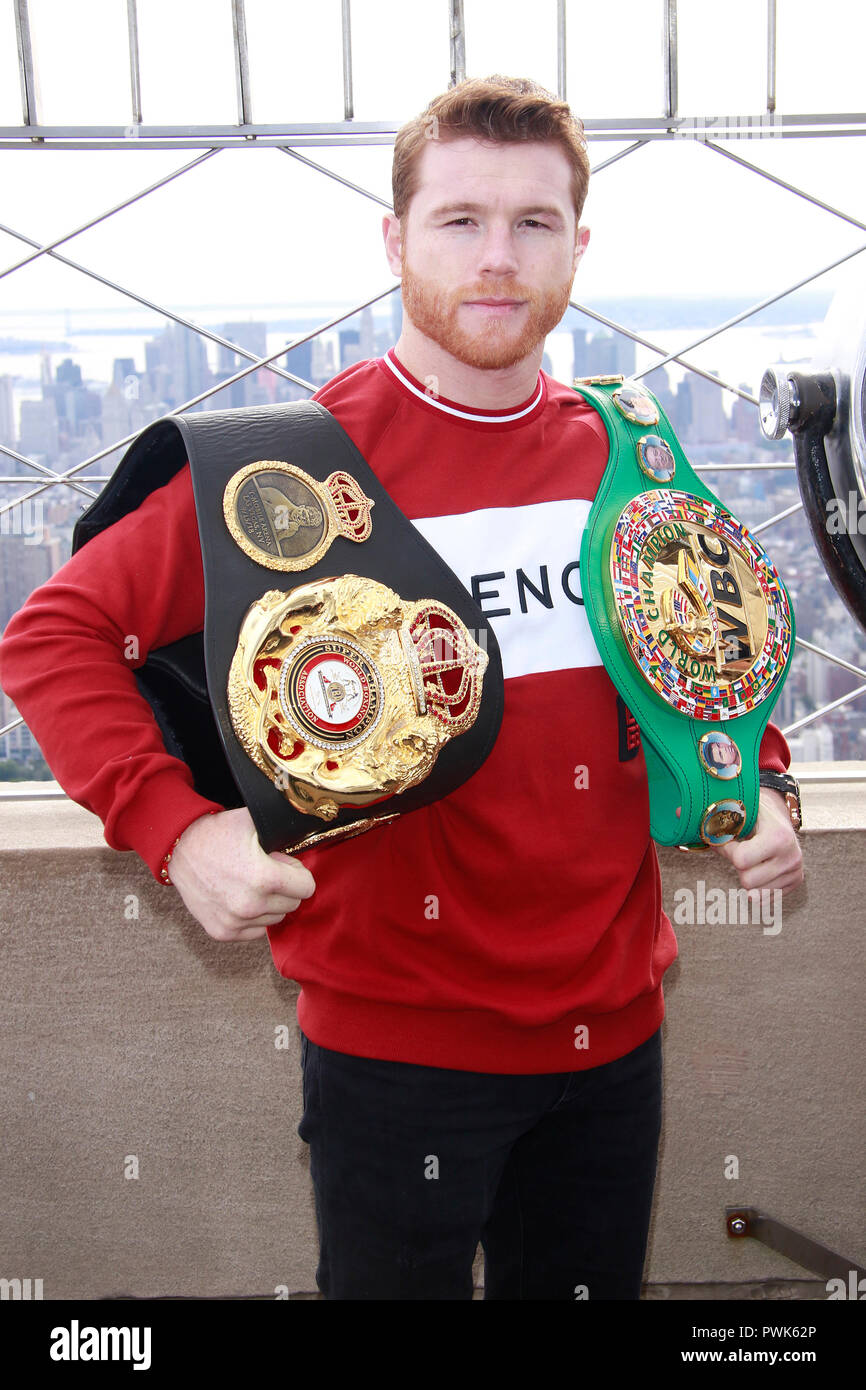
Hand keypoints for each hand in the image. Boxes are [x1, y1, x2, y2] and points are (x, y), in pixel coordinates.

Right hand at [166, 807, 315, 941]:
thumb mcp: (254, 821)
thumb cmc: (217, 833)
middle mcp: (251, 905)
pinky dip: (252, 917)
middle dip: (285, 887)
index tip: (282, 864)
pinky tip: (238, 897)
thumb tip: (310, 829)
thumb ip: (285, 827)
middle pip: (293, 903)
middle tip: (264, 871)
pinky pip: (256, 931)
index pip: (307, 887)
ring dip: (269, 903)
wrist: (179, 849)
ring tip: (249, 883)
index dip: (297, 872)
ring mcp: (235, 922)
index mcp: (264, 878)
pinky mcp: (222, 932)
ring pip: (275, 918)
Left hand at [711, 786, 803, 893]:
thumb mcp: (738, 810)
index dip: (727, 850)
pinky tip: (758, 868)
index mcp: (779, 837)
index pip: (740, 860)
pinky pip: (766, 898)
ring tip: (751, 858)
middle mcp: (792, 856)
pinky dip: (756, 885)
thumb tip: (692, 824)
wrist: (777, 815)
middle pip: (747, 880)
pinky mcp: (796, 881)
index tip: (726, 839)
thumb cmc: (751, 813)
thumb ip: (719, 820)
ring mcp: (796, 871)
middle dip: (738, 866)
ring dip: (747, 876)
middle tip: (739, 851)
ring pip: (756, 893)